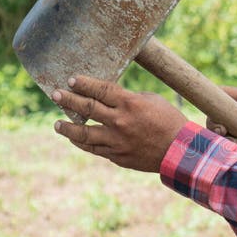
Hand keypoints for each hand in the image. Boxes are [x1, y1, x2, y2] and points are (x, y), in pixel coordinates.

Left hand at [53, 76, 187, 171]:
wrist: (180, 151)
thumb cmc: (169, 121)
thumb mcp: (152, 100)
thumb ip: (129, 98)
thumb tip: (109, 97)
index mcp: (130, 103)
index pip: (100, 89)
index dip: (83, 84)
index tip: (71, 80)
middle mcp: (120, 122)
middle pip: (87, 108)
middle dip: (68, 100)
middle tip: (56, 95)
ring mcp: (117, 141)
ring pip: (84, 134)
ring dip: (68, 128)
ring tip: (57, 124)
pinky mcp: (117, 156)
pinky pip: (94, 149)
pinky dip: (82, 143)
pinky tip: (75, 139)